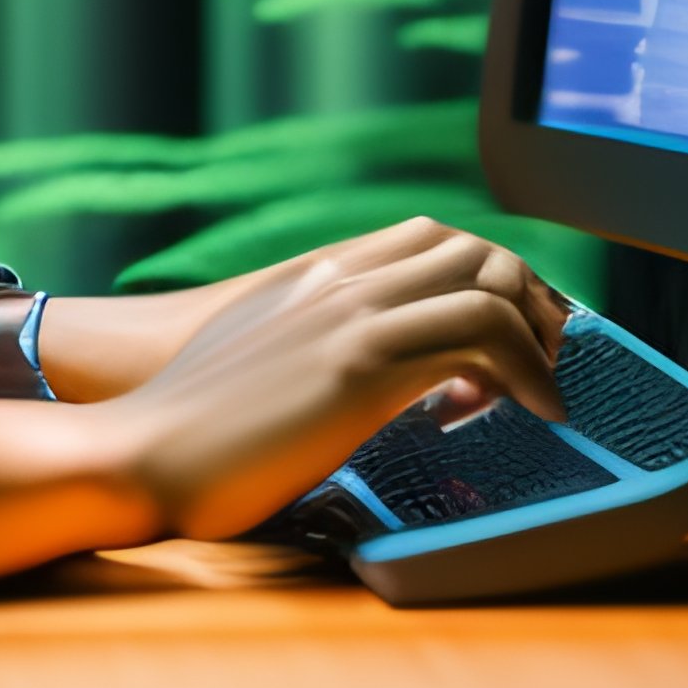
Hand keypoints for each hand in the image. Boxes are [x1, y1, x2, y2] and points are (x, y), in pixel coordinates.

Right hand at [115, 217, 568, 541]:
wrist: (142, 450)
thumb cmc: (196, 428)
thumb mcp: (263, 362)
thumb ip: (314, 346)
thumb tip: (370, 381)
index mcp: (318, 276)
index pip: (433, 237)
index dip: (492, 278)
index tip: (514, 336)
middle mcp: (342, 281)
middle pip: (475, 249)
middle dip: (531, 300)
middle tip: (545, 362)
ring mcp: (352, 316)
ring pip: (487, 283)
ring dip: (539, 336)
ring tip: (545, 393)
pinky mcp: (360, 367)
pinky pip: (478, 340)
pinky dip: (526, 374)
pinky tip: (528, 415)